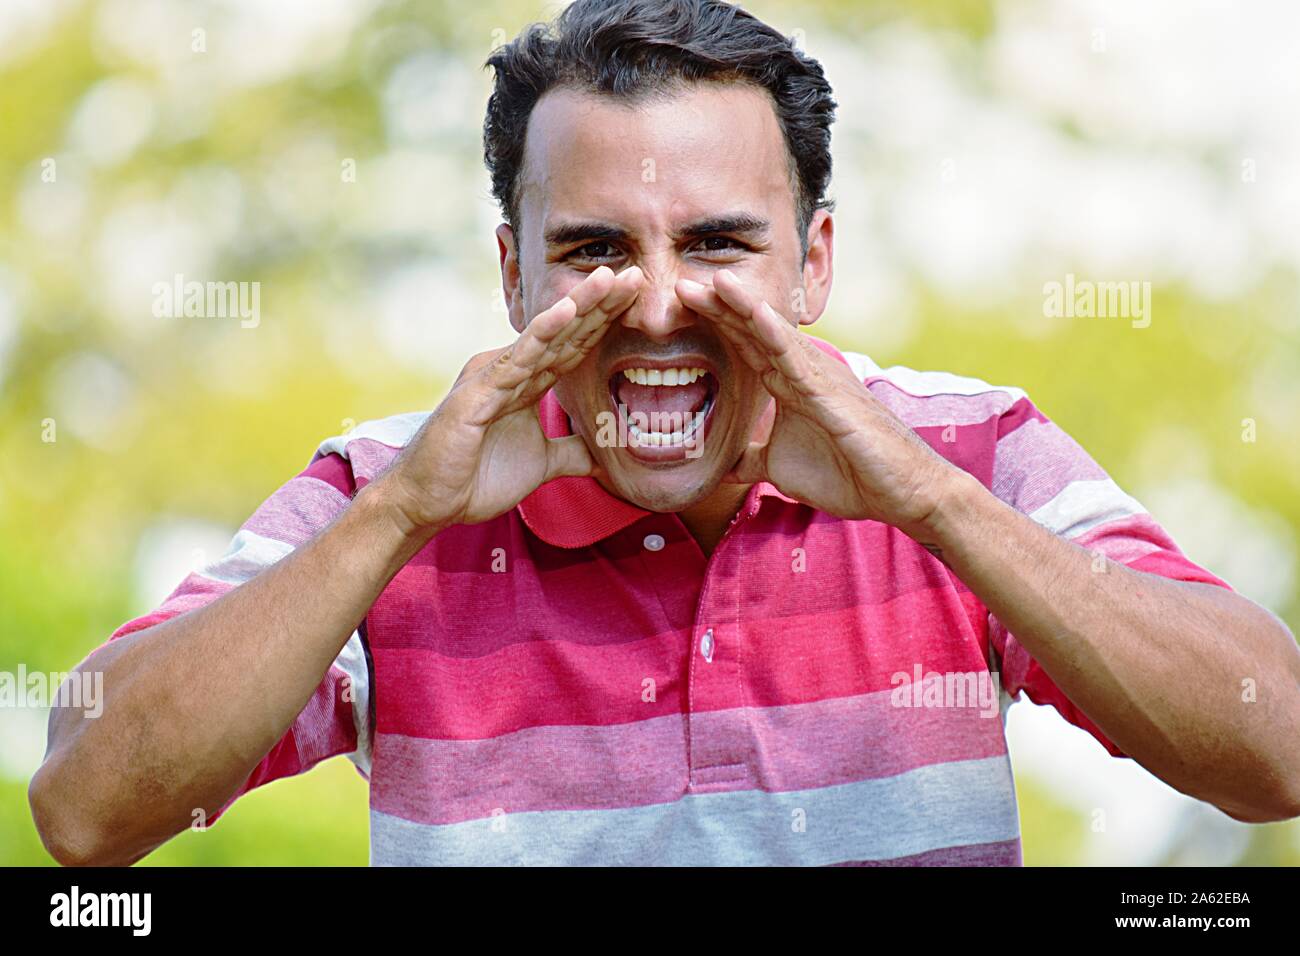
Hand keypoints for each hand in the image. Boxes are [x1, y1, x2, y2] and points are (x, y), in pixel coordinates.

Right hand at [377, 265, 642, 534]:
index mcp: (526, 383)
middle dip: (601, 304)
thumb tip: (600, 458)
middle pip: (565, 333)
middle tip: (636, 274)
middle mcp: (511, 370)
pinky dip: (543, 333)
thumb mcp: (539, 465)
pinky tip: (568, 311)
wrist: (428, 502)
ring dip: (579, 305)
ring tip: (609, 278)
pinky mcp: (478, 392)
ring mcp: (493, 376)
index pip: (573, 346)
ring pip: (545, 335)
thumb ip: (568, 453)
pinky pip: (517, 358)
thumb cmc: (473, 479)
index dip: (604, 323)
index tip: (637, 299)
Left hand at [676, 269, 965, 538]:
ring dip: (743, 306)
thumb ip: (752, 458)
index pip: (743, 344)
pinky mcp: (832, 393)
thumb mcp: (780, 468)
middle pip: (752, 330)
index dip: (713, 323)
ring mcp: (818, 377)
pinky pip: (797, 358)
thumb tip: (724, 467)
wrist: (899, 491)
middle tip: (679, 281)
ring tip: (714, 281)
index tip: (677, 304)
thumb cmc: (849, 473)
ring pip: (773, 334)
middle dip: (718, 305)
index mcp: (787, 383)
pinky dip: (773, 333)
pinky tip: (753, 313)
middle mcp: (802, 371)